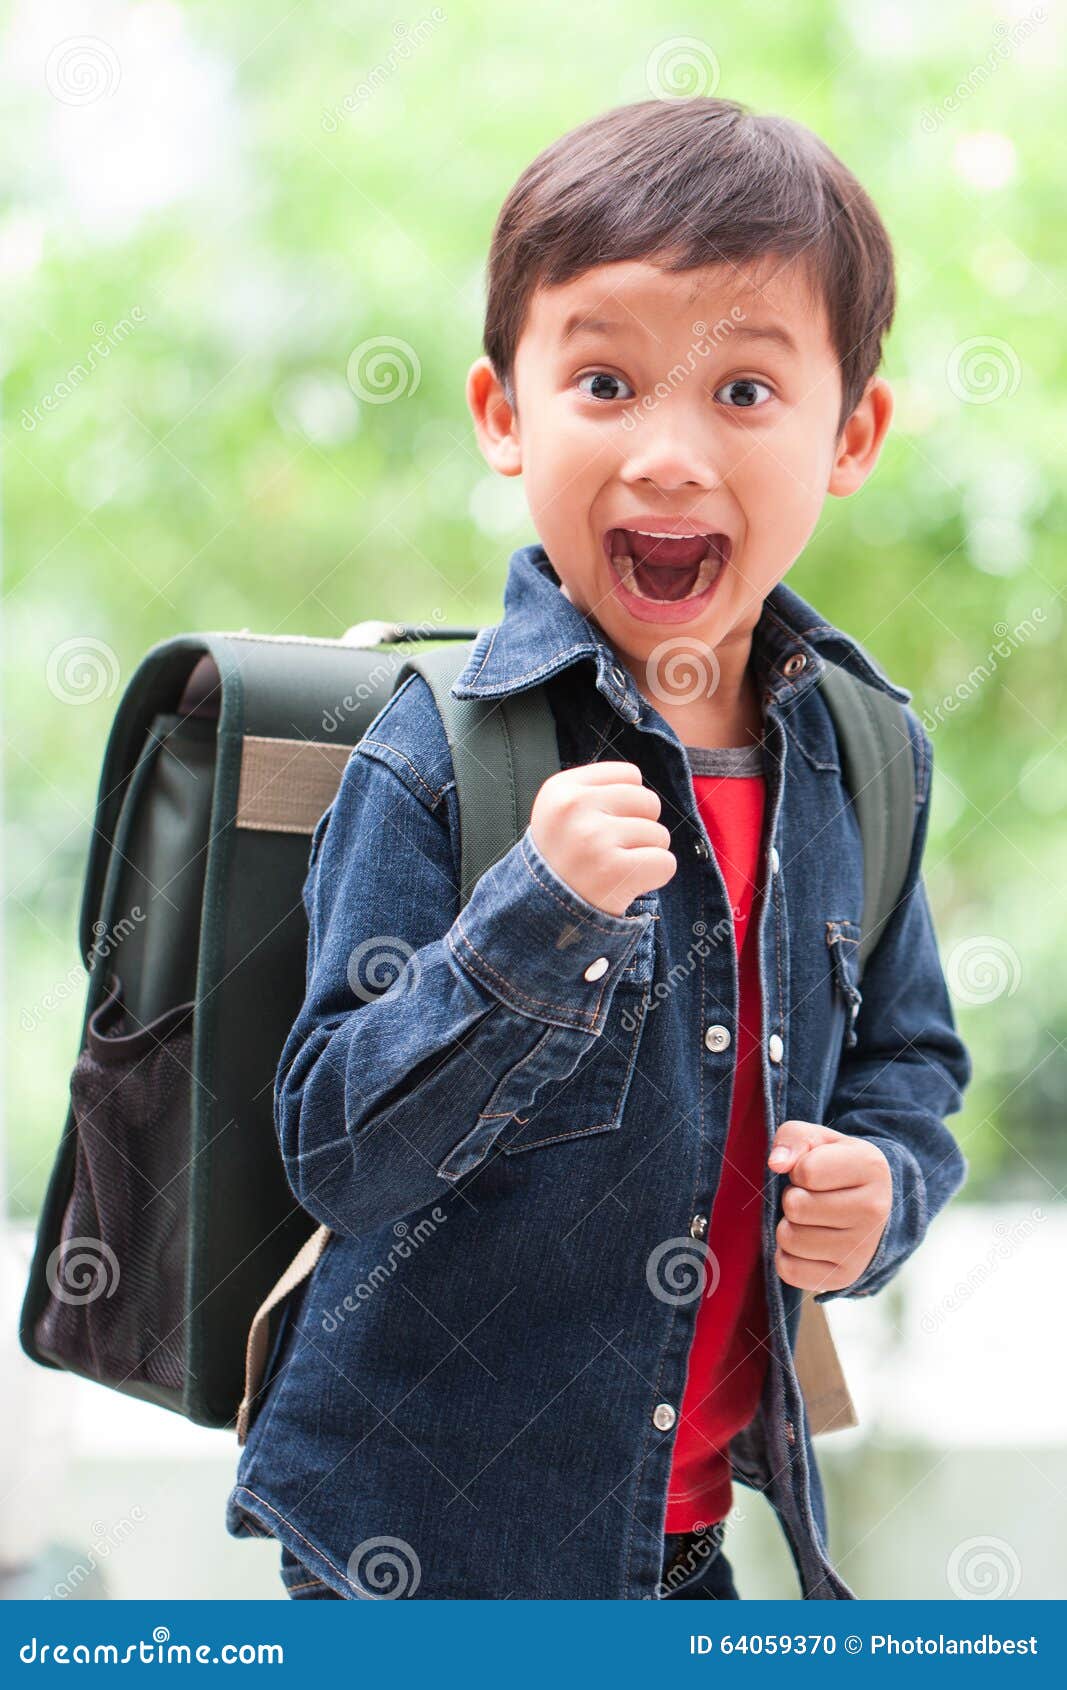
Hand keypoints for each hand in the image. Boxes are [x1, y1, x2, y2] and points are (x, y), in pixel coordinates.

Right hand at [529, 760, 676, 916]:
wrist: (541, 916)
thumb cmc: (563, 861)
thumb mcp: (562, 815)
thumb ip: (598, 793)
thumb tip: (642, 786)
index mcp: (561, 789)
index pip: (630, 775)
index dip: (627, 803)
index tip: (602, 825)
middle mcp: (574, 808)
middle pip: (649, 801)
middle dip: (640, 828)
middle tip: (611, 852)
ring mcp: (595, 839)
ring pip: (660, 834)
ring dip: (644, 855)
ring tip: (613, 870)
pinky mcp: (615, 871)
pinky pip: (666, 863)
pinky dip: (654, 878)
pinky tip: (625, 884)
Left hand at [768, 1119, 891, 1293]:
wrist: (867, 1204)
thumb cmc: (834, 1165)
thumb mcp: (818, 1140)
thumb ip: (793, 1138)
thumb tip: (776, 1163)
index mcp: (871, 1167)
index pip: (806, 1171)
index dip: (798, 1169)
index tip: (814, 1172)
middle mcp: (874, 1211)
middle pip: (795, 1206)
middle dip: (792, 1198)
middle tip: (812, 1197)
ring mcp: (862, 1249)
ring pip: (789, 1239)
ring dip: (789, 1226)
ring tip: (811, 1219)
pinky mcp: (844, 1277)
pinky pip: (788, 1270)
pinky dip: (787, 1255)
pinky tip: (808, 1242)